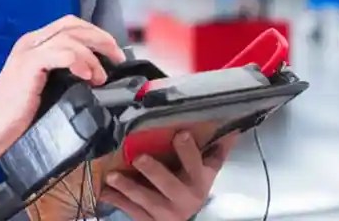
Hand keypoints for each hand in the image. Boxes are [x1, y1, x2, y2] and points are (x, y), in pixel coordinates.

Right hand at [0, 15, 124, 158]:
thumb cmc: (15, 115)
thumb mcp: (46, 90)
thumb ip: (65, 76)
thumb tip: (97, 76)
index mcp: (35, 44)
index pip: (71, 25)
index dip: (96, 34)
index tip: (114, 54)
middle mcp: (31, 42)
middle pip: (74, 26)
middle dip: (101, 39)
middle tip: (118, 59)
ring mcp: (28, 52)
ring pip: (71, 37)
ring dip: (93, 55)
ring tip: (100, 77)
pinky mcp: (27, 66)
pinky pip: (62, 53)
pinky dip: (79, 61)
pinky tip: (87, 76)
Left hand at [100, 132, 239, 220]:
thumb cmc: (192, 187)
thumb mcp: (207, 172)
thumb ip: (217, 150)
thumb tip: (233, 126)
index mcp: (199, 182)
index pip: (196, 164)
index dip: (189, 151)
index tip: (180, 134)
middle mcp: (184, 198)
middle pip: (169, 184)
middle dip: (154, 171)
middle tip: (139, 157)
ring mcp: (165, 213)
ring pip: (146, 200)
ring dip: (129, 187)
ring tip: (113, 175)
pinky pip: (131, 212)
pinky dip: (117, 201)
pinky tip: (105, 191)